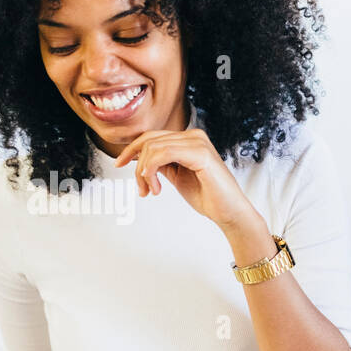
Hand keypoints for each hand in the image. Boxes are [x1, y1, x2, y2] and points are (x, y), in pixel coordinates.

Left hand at [115, 129, 255, 229]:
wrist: (230, 213)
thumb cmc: (209, 198)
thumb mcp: (178, 176)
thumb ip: (163, 164)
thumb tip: (140, 158)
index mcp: (190, 139)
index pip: (152, 136)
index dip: (132, 149)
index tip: (119, 164)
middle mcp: (194, 136)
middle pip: (150, 140)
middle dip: (137, 164)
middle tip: (140, 189)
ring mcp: (198, 142)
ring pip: (153, 147)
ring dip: (144, 173)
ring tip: (150, 192)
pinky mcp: (200, 153)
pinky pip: (162, 154)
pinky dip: (151, 170)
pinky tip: (155, 187)